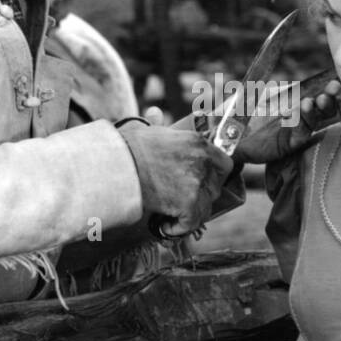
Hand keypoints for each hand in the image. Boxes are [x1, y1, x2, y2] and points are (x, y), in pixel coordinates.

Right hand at [116, 121, 233, 236]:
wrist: (116, 166)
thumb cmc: (127, 148)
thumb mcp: (148, 130)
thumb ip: (159, 125)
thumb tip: (155, 112)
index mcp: (199, 143)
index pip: (224, 164)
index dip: (213, 177)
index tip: (200, 184)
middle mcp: (204, 161)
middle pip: (215, 188)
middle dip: (200, 197)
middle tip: (181, 201)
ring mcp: (198, 183)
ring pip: (205, 208)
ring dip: (189, 214)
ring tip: (170, 214)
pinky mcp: (189, 204)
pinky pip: (192, 223)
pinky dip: (178, 228)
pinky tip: (165, 225)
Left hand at [232, 78, 340, 165]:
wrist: (224, 133)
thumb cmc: (238, 110)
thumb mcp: (252, 91)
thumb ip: (266, 83)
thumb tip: (281, 65)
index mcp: (292, 99)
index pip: (314, 91)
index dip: (325, 86)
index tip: (333, 79)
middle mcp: (297, 114)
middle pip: (319, 106)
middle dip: (327, 98)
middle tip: (332, 89)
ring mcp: (293, 129)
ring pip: (312, 120)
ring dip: (314, 110)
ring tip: (310, 102)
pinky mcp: (288, 144)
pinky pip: (299, 135)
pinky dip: (300, 125)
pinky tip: (296, 115)